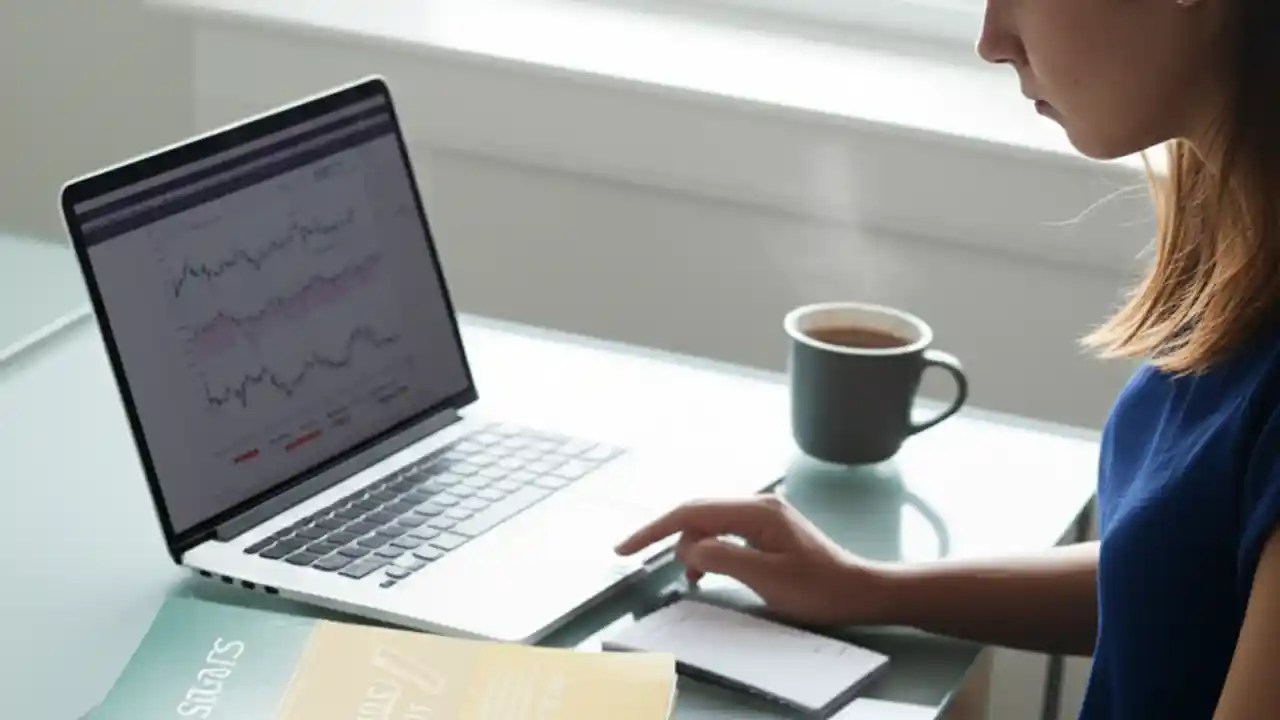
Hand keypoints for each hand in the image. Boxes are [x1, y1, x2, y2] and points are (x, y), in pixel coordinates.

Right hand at [615, 495, 895, 626]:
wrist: (858, 591)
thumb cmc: (817, 588)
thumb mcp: (766, 577)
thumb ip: (722, 558)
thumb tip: (688, 550)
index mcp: (755, 511)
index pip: (691, 513)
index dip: (654, 530)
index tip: (625, 549)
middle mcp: (756, 504)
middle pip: (696, 513)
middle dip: (669, 538)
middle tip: (652, 568)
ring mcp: (762, 514)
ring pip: (708, 523)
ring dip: (692, 548)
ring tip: (692, 580)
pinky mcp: (766, 528)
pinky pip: (724, 532)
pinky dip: (708, 550)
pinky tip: (707, 572)